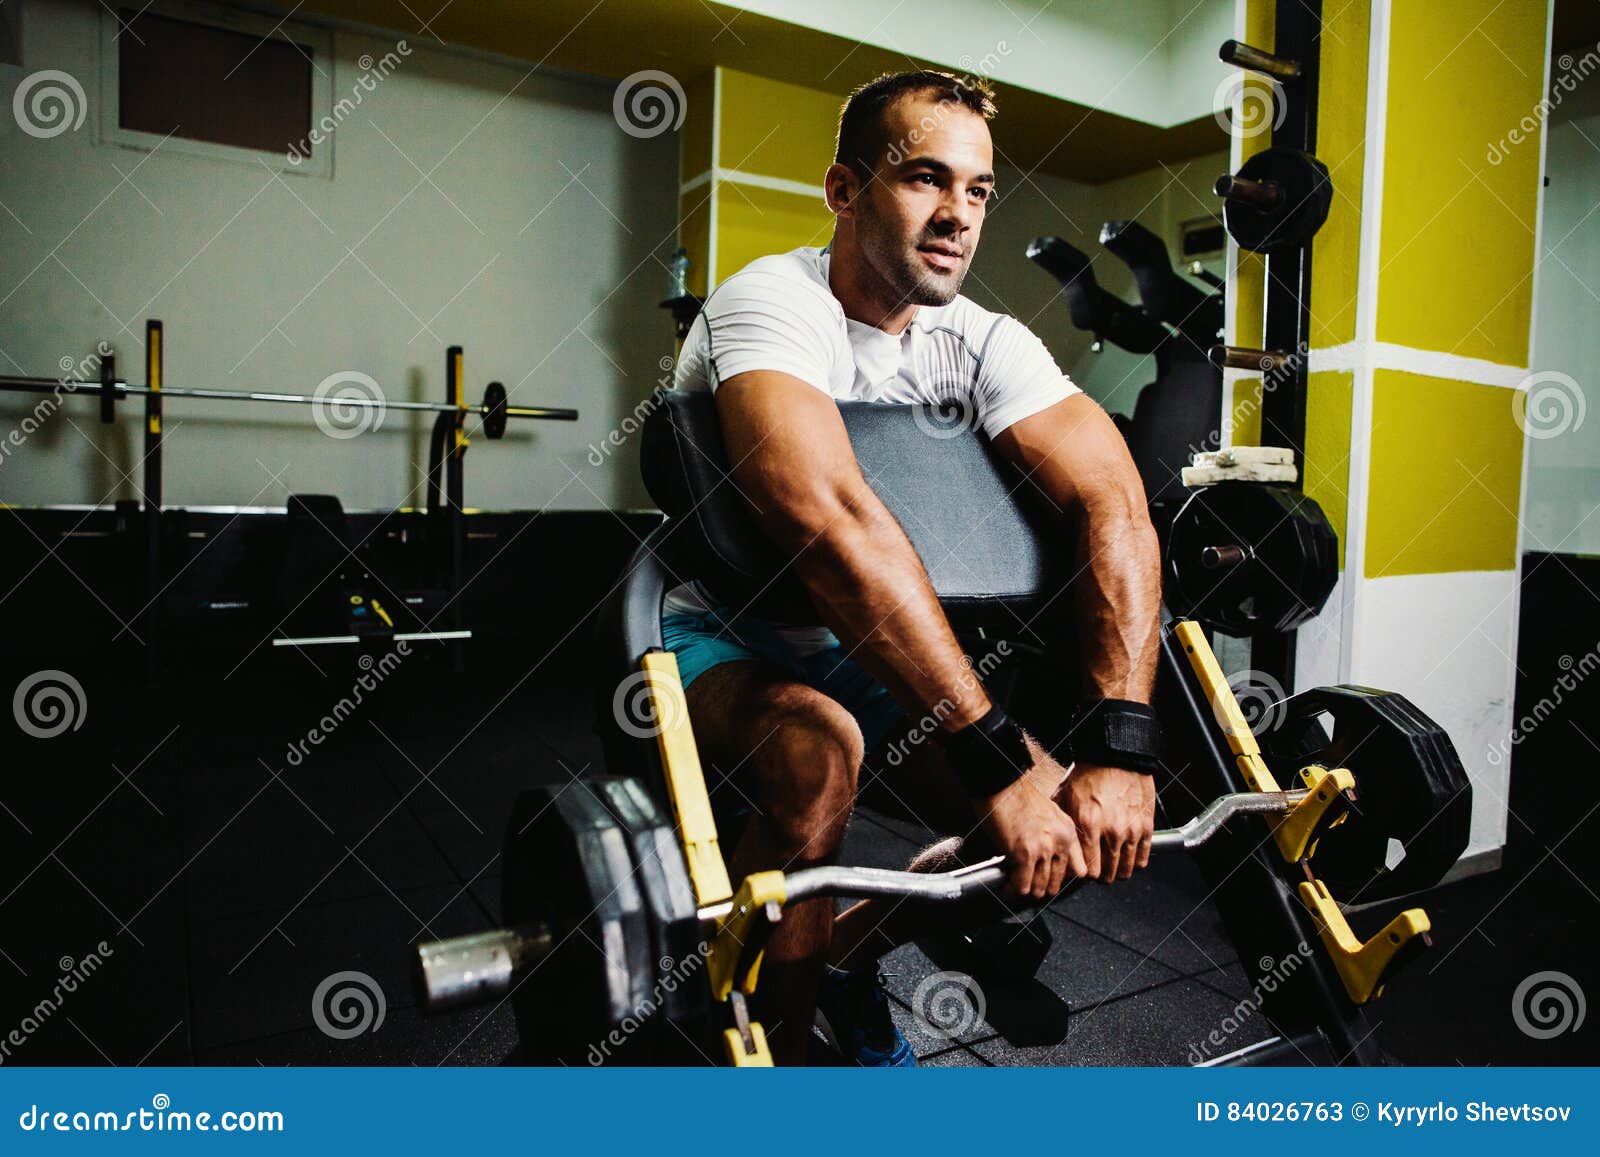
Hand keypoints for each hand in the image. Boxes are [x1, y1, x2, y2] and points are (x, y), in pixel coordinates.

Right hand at [972, 736, 1085, 899]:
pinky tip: (1006, 886)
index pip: (1079, 870)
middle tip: (1026, 884)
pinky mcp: (1024, 854)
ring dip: (1026, 891)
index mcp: (1068, 832)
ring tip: (1014, 887)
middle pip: (1056, 884)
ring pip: (1040, 889)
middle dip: (1040, 887)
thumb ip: (1053, 836)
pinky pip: (1022, 885)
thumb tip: (1046, 860)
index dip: (1061, 879)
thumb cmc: (1016, 794)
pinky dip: (1012, 890)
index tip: (1048, 880)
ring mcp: (1043, 849)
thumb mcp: (1048, 814)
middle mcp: (1060, 841)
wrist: (1001, 782)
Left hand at [1064, 764, 1155, 882]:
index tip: (1084, 871)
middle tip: (1099, 872)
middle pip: (1108, 873)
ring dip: (1120, 872)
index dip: (1085, 874)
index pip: (1088, 869)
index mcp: (1088, 824)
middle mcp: (1111, 830)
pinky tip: (1131, 859)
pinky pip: (1144, 856)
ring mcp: (1131, 829)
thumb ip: (1062, 822)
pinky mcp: (1146, 825)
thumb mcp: (1065, 796)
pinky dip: (1138, 862)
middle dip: (1102, 876)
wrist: (1116, 756)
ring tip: (1115, 869)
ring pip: (1127, 869)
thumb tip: (1055, 842)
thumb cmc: (1089, 773)